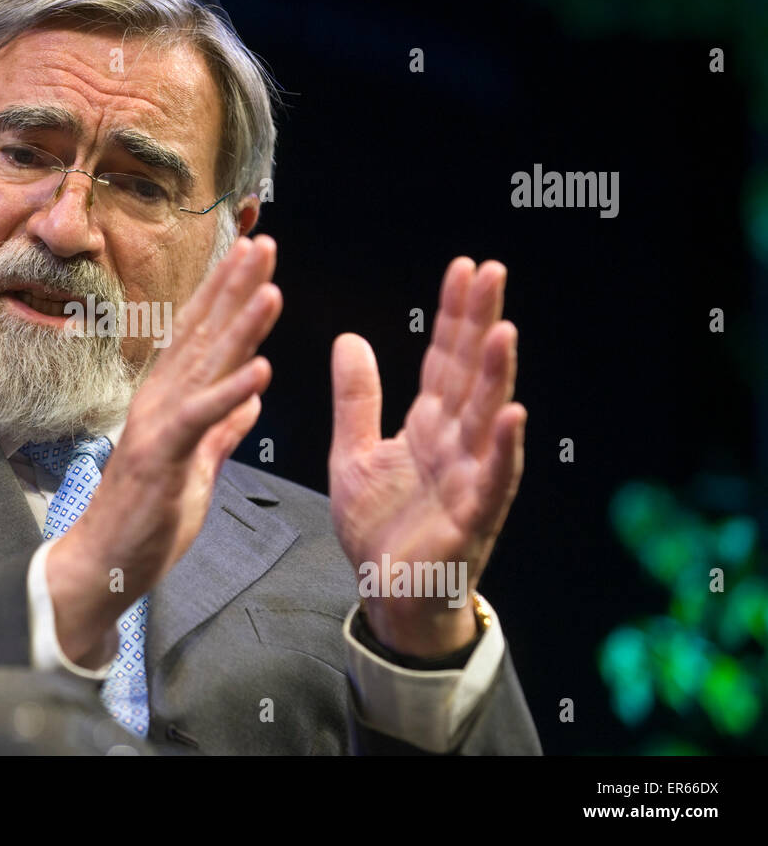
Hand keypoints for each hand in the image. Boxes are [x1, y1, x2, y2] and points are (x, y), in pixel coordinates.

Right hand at [48, 235, 282, 665]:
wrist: (102, 564)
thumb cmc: (145, 520)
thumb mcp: (198, 468)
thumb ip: (223, 430)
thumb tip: (252, 399)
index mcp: (170, 401)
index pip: (203, 336)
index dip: (229, 294)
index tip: (254, 257)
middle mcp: (160, 400)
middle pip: (204, 334)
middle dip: (235, 287)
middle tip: (264, 243)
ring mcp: (157, 424)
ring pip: (205, 366)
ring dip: (240, 325)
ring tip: (270, 287)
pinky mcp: (160, 455)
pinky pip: (200, 419)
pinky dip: (231, 394)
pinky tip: (262, 370)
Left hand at [329, 257, 525, 657]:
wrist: (387, 594)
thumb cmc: (380, 528)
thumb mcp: (352, 452)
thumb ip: (356, 398)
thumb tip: (350, 338)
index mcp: (429, 427)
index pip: (444, 360)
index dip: (453, 316)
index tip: (464, 269)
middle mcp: (456, 444)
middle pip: (471, 374)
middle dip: (479, 324)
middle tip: (491, 272)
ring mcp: (469, 478)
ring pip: (487, 418)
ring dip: (496, 375)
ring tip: (502, 329)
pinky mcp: (471, 518)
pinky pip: (492, 480)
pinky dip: (502, 449)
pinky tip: (513, 415)